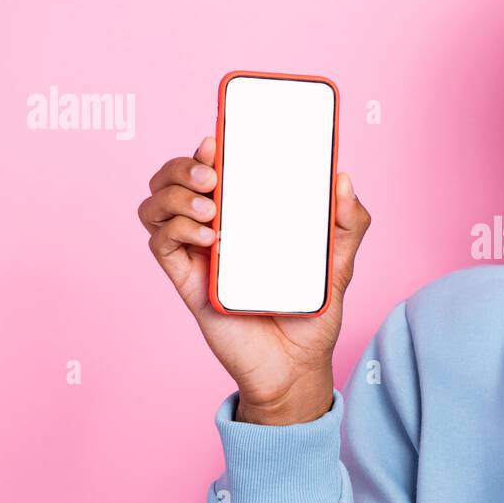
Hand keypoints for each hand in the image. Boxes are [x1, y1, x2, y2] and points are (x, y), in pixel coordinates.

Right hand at [138, 135, 371, 424]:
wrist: (296, 366)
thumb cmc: (312, 311)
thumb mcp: (340, 262)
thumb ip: (348, 222)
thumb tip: (343, 180)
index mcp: (244, 213)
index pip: (211, 166)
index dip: (204, 146)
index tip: (217, 137)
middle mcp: (213, 227)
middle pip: (171, 178)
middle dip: (182, 165)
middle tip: (213, 175)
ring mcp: (196, 254)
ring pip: (154, 205)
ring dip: (173, 195)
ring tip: (210, 208)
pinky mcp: (187, 282)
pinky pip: (160, 244)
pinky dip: (176, 231)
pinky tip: (210, 238)